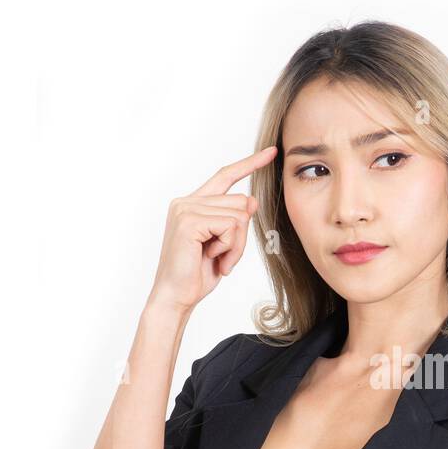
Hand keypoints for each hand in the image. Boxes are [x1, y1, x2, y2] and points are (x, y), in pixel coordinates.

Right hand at [147, 146, 278, 313]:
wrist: (176, 296)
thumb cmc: (196, 274)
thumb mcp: (225, 244)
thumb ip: (235, 221)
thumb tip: (252, 200)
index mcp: (193, 204)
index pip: (225, 176)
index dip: (249, 164)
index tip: (271, 152)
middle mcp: (186, 201)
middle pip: (242, 201)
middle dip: (242, 235)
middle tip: (223, 257)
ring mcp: (185, 209)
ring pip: (239, 215)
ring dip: (236, 245)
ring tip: (217, 259)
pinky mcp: (188, 222)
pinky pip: (230, 227)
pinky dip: (230, 247)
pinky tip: (212, 258)